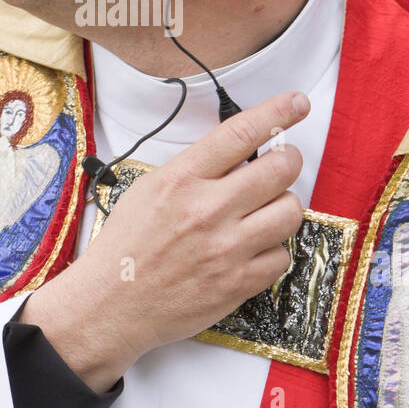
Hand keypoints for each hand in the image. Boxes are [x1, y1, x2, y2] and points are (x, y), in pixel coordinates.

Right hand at [20, 91, 308, 391]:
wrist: (111, 304)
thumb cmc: (127, 246)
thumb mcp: (150, 189)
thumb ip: (195, 168)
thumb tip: (240, 150)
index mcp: (181, 179)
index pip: (241, 133)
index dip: (278, 112)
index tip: (297, 103)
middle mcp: (207, 210)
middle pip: (280, 169)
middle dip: (288, 160)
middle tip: (282, 164)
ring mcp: (226, 248)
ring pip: (290, 211)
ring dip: (283, 207)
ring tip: (265, 211)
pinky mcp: (237, 284)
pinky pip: (282, 256)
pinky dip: (272, 251)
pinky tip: (252, 250)